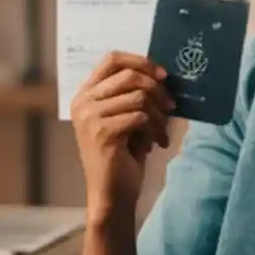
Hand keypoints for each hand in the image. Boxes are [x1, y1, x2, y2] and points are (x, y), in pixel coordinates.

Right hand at [70, 51, 174, 223]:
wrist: (112, 194)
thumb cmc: (122, 156)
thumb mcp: (126, 117)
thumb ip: (133, 94)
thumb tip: (162, 73)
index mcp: (85, 94)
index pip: (112, 59)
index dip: (141, 61)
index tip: (163, 75)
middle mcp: (83, 102)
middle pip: (129, 75)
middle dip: (157, 89)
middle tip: (171, 107)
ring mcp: (89, 117)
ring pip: (139, 96)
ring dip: (159, 114)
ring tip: (162, 131)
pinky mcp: (102, 132)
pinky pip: (140, 116)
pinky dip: (156, 129)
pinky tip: (158, 143)